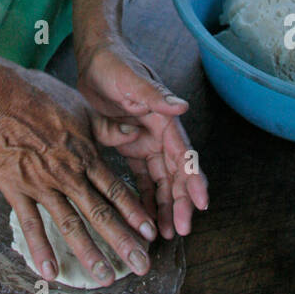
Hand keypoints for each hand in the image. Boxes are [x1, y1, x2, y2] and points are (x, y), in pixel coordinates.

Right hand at [0, 64, 158, 284]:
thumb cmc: (41, 96)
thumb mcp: (82, 108)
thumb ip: (109, 127)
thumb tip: (136, 132)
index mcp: (86, 155)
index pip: (116, 190)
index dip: (135, 212)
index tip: (150, 233)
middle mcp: (68, 175)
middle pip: (100, 214)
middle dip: (122, 242)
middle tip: (141, 266)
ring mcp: (42, 185)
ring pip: (70, 224)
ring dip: (89, 252)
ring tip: (105, 276)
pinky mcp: (17, 190)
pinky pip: (31, 223)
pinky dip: (41, 248)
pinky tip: (51, 272)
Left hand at [76, 37, 208, 238]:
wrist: (94, 59)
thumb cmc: (115, 65)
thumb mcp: (132, 80)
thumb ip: (156, 95)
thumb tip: (182, 106)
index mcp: (165, 120)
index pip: (184, 154)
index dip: (193, 179)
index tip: (200, 203)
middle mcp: (160, 134)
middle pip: (176, 174)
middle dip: (180, 202)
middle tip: (180, 230)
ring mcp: (147, 143)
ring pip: (162, 181)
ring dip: (165, 206)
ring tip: (166, 234)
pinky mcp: (131, 148)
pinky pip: (143, 178)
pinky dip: (145, 198)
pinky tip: (145, 220)